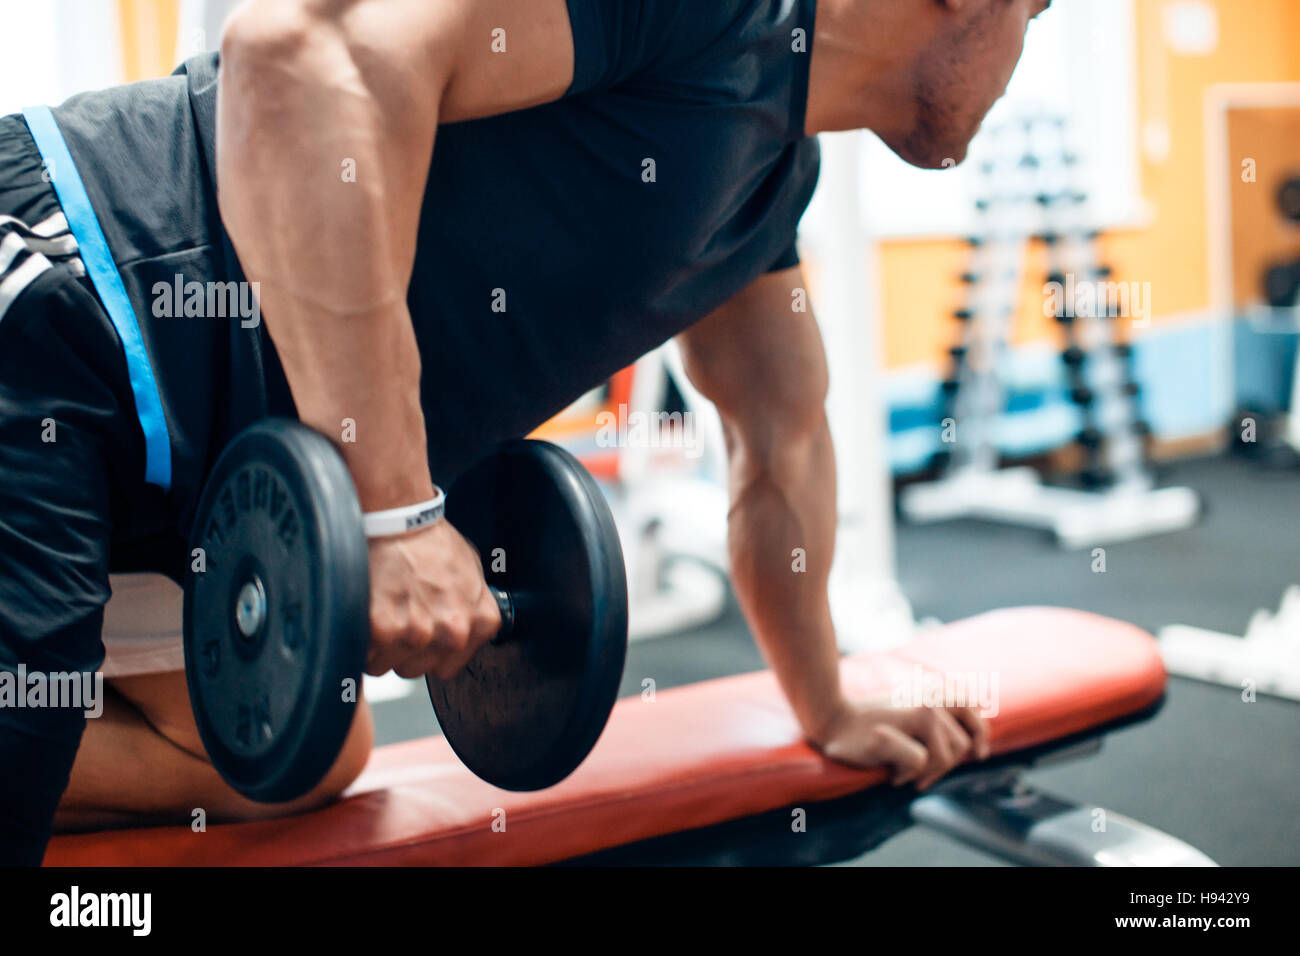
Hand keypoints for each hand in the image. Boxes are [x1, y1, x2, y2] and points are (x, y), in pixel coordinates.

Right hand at [365, 520, 500, 678]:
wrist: (399, 518)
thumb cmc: (433, 541)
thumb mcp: (474, 574)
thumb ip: (473, 610)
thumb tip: (467, 632)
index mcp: (480, 622)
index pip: (447, 668)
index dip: (426, 652)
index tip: (417, 632)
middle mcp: (453, 633)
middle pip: (415, 669)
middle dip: (402, 649)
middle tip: (396, 613)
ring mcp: (418, 633)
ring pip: (387, 666)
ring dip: (379, 647)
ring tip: (382, 609)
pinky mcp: (383, 630)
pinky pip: (365, 656)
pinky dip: (361, 640)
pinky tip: (368, 611)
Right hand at [813, 699, 991, 790]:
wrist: (833, 720)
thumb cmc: (877, 721)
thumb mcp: (914, 709)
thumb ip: (943, 718)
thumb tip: (976, 745)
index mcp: (932, 693)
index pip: (972, 712)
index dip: (980, 736)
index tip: (979, 754)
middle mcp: (926, 700)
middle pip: (960, 747)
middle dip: (945, 767)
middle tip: (923, 774)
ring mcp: (908, 717)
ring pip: (944, 757)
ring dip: (927, 773)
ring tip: (904, 770)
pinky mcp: (888, 736)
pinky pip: (917, 763)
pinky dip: (906, 773)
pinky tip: (891, 771)